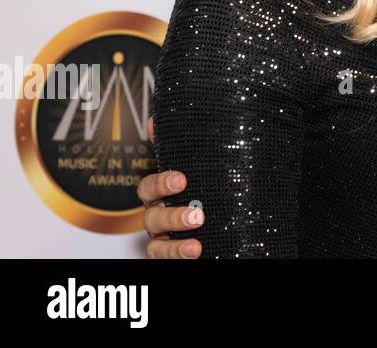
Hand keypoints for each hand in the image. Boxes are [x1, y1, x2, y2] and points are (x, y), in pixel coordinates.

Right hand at [138, 115, 203, 257]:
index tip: (182, 180)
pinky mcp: (171, 254)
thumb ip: (180, 146)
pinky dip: (177, 255)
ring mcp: (164, 237)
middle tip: (197, 215)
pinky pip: (165, 257)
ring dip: (175, 242)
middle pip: (152, 216)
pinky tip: (195, 251)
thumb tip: (155, 119)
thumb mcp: (199, 165)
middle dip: (172, 216)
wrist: (226, 219)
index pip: (150, 188)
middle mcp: (159, 215)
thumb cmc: (207, 187)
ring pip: (156, 241)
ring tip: (197, 241)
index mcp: (163, 193)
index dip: (161, 183)